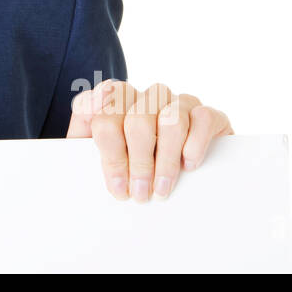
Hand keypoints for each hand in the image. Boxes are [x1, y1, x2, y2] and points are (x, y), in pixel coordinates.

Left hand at [66, 80, 232, 201]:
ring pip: (171, 118)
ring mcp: (179, 103)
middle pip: (138, 119)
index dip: (111, 153)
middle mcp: (147, 97)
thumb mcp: (93, 150)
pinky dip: (195, 144)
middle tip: (140, 194)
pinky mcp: (208, 114)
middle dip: (138, 162)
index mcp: (116, 100)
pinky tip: (189, 165)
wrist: (176, 178)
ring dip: (165, 160)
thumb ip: (82, 127)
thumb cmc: (126, 163)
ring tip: (161, 189)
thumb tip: (94, 100)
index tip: (117, 186)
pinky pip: (202, 117)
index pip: (105, 113)